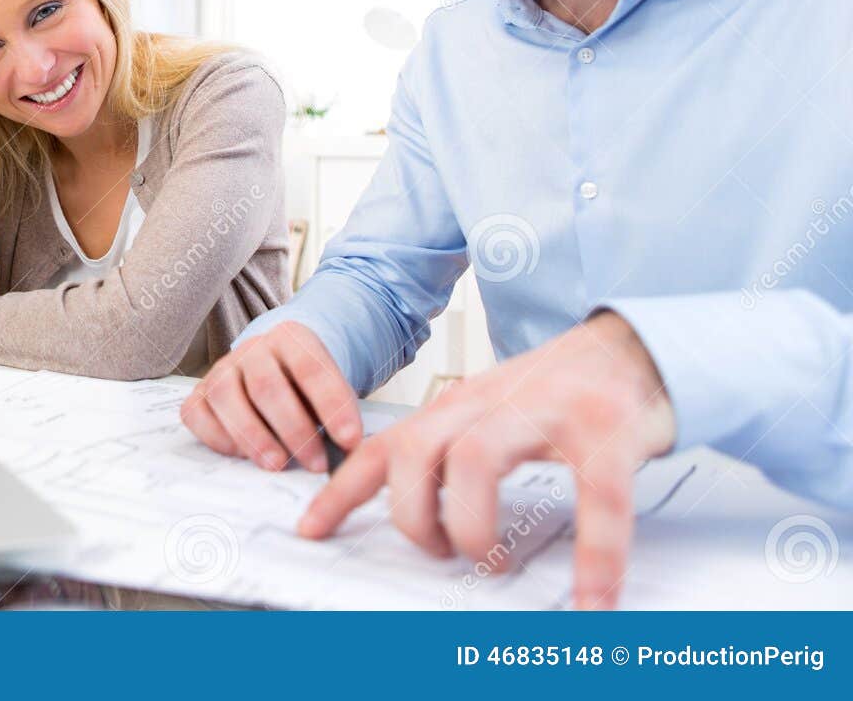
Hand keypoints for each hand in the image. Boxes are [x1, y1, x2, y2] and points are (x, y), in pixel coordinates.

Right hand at [180, 321, 363, 472]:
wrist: (278, 369)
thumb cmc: (307, 388)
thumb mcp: (329, 389)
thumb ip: (337, 414)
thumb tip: (350, 454)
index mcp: (292, 338)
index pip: (311, 368)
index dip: (332, 405)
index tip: (350, 441)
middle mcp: (252, 348)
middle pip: (266, 386)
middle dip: (294, 429)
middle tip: (315, 463)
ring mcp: (222, 369)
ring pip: (226, 396)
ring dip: (253, 436)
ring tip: (278, 464)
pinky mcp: (200, 393)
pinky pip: (196, 413)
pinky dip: (217, 437)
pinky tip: (241, 455)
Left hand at [297, 313, 675, 609]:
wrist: (632, 348)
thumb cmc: (557, 392)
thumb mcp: (486, 414)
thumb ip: (447, 451)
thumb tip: (414, 511)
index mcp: (456, 407)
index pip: (382, 446)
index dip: (341, 491)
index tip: (311, 529)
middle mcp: (492, 403)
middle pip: (415, 451)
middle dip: (413, 515)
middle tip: (440, 551)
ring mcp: (548, 411)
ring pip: (477, 461)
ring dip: (474, 525)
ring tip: (493, 561)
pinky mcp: (608, 431)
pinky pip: (595, 499)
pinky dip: (595, 555)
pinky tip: (595, 596)